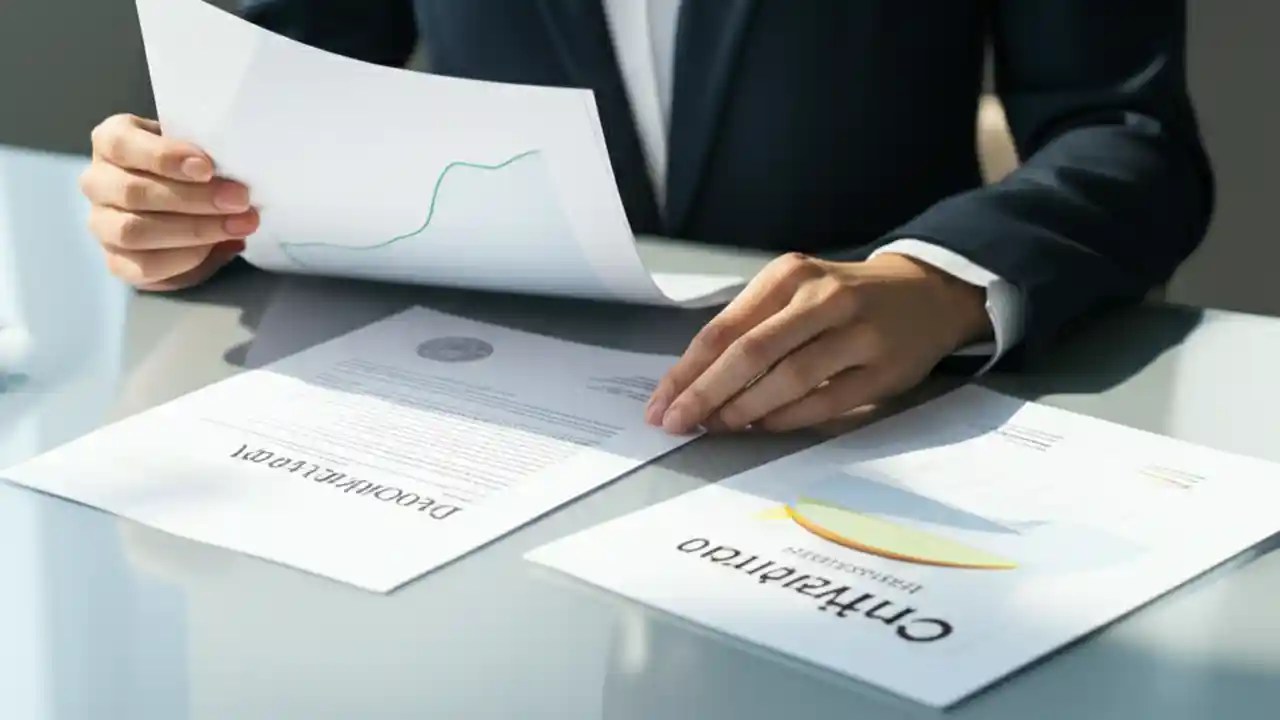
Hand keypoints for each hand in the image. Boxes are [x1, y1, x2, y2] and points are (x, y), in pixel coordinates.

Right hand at [80, 114, 257, 290]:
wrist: (189, 203)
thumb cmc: (193, 168)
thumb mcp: (196, 150)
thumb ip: (206, 159)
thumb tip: (234, 184)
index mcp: (110, 142)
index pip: (121, 144)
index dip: (164, 157)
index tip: (207, 167)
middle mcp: (96, 182)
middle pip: (133, 192)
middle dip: (194, 198)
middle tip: (239, 200)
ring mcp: (101, 224)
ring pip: (134, 231)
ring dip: (195, 230)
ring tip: (238, 225)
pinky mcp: (116, 261)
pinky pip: (144, 266)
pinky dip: (186, 259)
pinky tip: (217, 247)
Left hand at [645, 252, 990, 432]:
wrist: (925, 293)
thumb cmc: (840, 299)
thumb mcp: (794, 293)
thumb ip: (748, 329)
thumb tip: (691, 383)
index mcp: (788, 275)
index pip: (724, 328)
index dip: (687, 371)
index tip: (660, 403)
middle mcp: (822, 297)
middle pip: (751, 353)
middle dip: (706, 393)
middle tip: (677, 424)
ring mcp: (857, 332)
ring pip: (788, 378)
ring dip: (744, 410)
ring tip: (716, 428)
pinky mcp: (883, 369)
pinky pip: (825, 402)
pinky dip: (788, 419)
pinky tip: (762, 428)